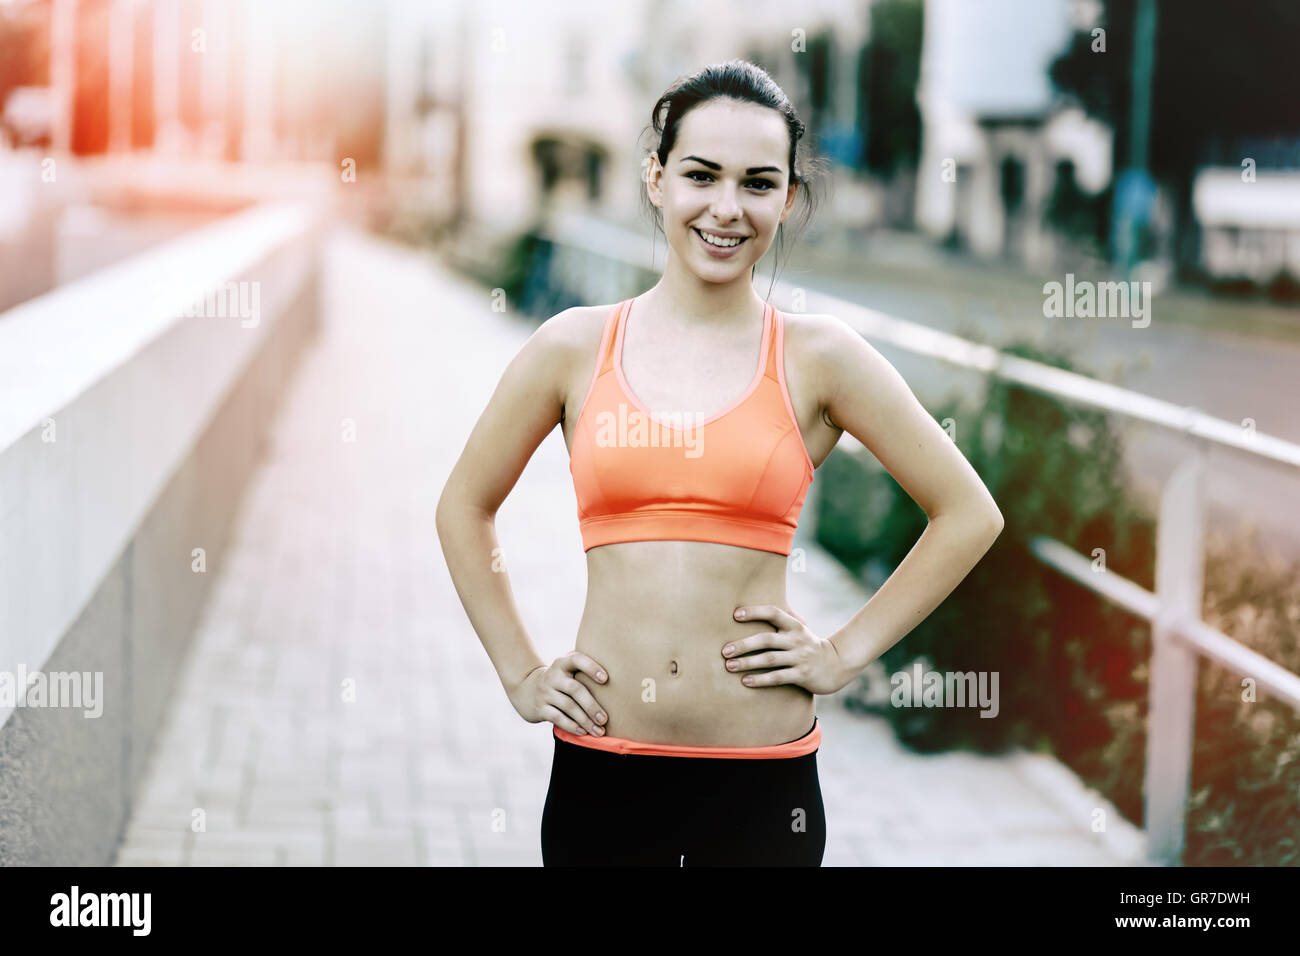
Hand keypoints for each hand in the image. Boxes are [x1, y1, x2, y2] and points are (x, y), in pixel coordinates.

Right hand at [507, 651, 609, 735]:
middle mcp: (553, 676)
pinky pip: (558, 718)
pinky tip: (583, 732)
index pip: (577, 659)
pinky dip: (572, 726)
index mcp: (563, 663)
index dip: (591, 667)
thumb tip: (620, 679)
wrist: (527, 690)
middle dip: (592, 706)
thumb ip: (586, 668)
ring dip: (586, 720)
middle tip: (605, 719)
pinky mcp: (540, 708)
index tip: (606, 679)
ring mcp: (545, 692)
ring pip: (568, 707)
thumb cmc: (561, 679)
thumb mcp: (568, 668)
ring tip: (599, 731)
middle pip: (575, 689)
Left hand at [723, 605, 849, 695]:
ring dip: (748, 663)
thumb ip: (778, 624)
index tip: (735, 615)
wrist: (836, 664)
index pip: (773, 613)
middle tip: (724, 650)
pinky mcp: (802, 675)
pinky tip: (745, 681)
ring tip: (729, 666)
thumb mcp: (797, 630)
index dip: (755, 612)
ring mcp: (800, 658)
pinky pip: (778, 677)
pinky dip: (760, 679)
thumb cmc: (806, 645)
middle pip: (766, 639)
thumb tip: (743, 614)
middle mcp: (797, 640)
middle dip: (743, 645)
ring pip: (770, 659)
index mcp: (794, 626)